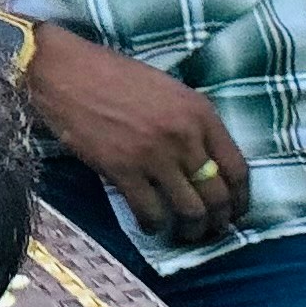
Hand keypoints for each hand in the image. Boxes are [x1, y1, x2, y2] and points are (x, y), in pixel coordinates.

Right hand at [27, 26, 250, 243]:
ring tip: (183, 234)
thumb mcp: (168, 90)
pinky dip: (154, 225)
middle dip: (217, 221)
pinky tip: (150, 225)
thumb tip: (205, 162)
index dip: (240, 199)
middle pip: (217, 195)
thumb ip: (192, 123)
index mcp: (200, 113)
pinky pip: (150, 212)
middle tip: (208, 231)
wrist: (65, 72)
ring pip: (188, 210)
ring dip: (189, 230)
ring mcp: (153, 154)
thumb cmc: (114, 76)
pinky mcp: (122, 169)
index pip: (237, 168)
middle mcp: (184, 136)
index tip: (234, 213)